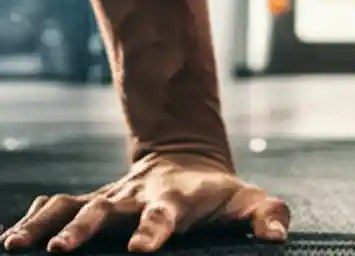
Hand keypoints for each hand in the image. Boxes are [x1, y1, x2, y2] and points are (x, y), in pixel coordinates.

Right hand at [0, 152, 289, 252]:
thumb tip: (278, 236)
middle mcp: (136, 197)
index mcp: (175, 199)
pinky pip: (57, 205)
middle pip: (105, 209)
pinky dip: (34, 218)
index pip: (164, 215)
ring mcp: (110, 198)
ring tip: (15, 244)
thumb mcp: (250, 199)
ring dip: (45, 224)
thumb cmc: (220, 193)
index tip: (143, 249)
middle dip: (83, 228)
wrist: (187, 157)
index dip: (154, 230)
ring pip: (72, 205)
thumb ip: (268, 215)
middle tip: (60, 250)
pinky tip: (13, 238)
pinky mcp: (92, 201)